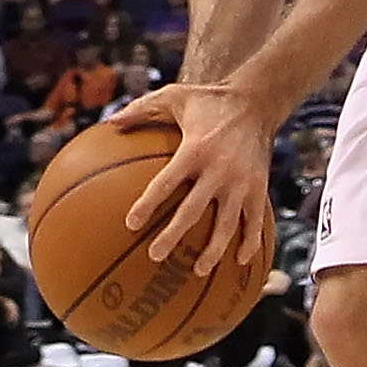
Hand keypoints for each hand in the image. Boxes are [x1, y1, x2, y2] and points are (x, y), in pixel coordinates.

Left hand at [116, 82, 277, 272]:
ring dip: (214, 250)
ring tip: (199, 270)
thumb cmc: (210, 101)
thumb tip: (108, 124)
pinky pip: (255, 219)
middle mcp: (218, 169)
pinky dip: (250, 241)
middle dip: (174, 235)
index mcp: (195, 149)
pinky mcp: (259, 187)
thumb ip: (142, 109)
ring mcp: (241, 181)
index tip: (131, 223)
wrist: (258, 102)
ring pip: (227, 223)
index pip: (167, 182)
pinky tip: (240, 261)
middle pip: (193, 210)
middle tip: (155, 255)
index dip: (148, 204)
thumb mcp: (175, 96)